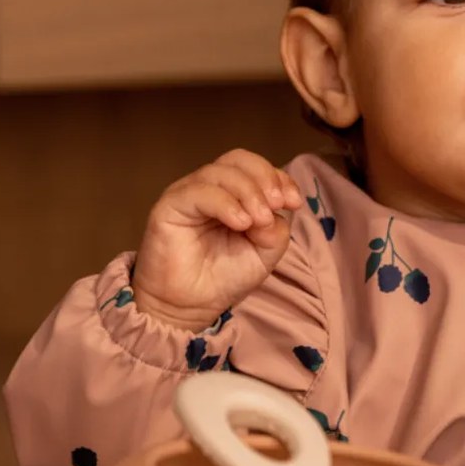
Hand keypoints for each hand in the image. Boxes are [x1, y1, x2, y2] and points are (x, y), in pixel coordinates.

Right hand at [132, 149, 302, 330]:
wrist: (190, 306)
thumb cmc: (225, 276)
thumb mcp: (265, 252)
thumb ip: (276, 228)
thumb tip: (272, 211)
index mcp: (233, 194)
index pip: (256, 168)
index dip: (278, 178)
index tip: (294, 202)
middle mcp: (210, 188)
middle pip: (238, 159)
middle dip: (265, 178)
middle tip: (277, 205)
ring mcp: (189, 194)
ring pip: (220, 172)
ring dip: (248, 192)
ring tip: (258, 221)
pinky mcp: (170, 205)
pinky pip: (199, 192)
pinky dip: (226, 203)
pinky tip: (241, 223)